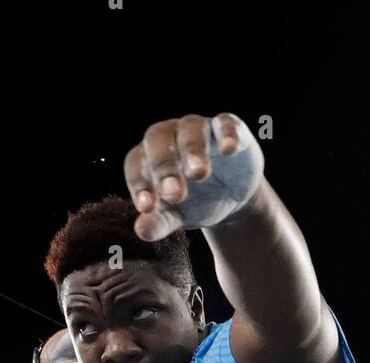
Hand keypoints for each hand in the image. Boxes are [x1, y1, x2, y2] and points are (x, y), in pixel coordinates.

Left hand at [124, 113, 264, 241]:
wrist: (232, 198)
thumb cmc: (194, 202)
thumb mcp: (175, 216)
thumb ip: (158, 222)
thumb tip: (142, 232)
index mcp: (149, 157)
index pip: (136, 164)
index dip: (139, 184)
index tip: (147, 208)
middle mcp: (171, 136)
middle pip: (159, 138)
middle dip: (165, 166)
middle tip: (174, 194)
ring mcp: (200, 129)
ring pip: (191, 128)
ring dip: (193, 149)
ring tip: (199, 174)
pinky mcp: (229, 129)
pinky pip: (226, 124)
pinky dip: (228, 134)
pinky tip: (229, 150)